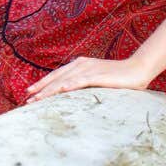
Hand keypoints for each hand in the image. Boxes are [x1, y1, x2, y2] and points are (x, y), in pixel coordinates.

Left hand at [23, 55, 153, 101]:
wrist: (138, 69)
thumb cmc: (118, 78)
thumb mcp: (96, 80)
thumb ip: (83, 83)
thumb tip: (70, 93)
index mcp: (79, 65)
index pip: (56, 75)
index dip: (42, 84)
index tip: (29, 93)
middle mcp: (81, 65)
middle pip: (57, 79)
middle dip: (41, 90)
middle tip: (28, 101)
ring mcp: (89, 69)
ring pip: (65, 81)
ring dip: (50, 90)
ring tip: (37, 99)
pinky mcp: (99, 75)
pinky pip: (82, 80)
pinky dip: (71, 85)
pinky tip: (62, 90)